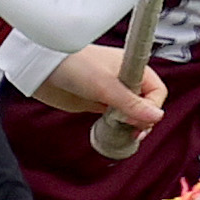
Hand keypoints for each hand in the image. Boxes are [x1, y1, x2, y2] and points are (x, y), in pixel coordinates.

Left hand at [33, 44, 166, 128]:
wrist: (42, 67)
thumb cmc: (73, 65)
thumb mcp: (106, 86)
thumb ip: (131, 103)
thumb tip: (157, 116)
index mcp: (133, 65)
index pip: (156, 90)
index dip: (151, 107)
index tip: (137, 118)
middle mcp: (125, 77)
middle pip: (146, 103)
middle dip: (142, 119)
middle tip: (132, 132)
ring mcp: (112, 90)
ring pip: (132, 112)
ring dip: (130, 125)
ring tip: (123, 133)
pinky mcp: (98, 101)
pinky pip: (116, 116)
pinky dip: (118, 125)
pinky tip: (113, 131)